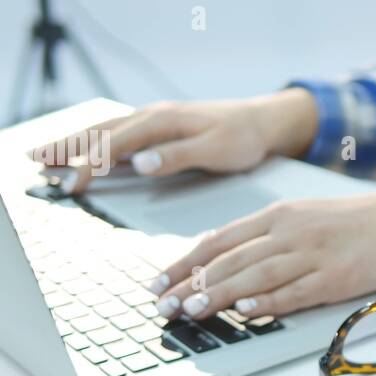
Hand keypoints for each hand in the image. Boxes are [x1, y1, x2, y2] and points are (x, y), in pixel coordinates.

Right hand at [27, 89, 317, 192]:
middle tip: (35, 159)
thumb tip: (140, 162)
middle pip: (101, 130)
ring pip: (106, 129)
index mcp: (163, 122)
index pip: (117, 143)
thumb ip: (177, 156)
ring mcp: (155, 119)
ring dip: (75, 140)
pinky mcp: (160, 127)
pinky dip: (96, 140)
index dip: (91, 163)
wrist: (262, 122)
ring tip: (46, 153)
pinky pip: (119, 132)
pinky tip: (85, 149)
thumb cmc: (243, 138)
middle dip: (67, 145)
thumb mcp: (215, 150)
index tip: (73, 182)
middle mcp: (153, 116)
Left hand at [151, 175, 375, 318]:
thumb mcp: (305, 218)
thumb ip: (267, 237)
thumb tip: (227, 264)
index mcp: (279, 214)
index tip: (159, 282)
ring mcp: (314, 255)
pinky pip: (296, 292)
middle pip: (231, 259)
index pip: (219, 240)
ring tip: (192, 311)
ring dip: (220, 294)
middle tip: (164, 306)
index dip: (184, 263)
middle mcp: (290, 232)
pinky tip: (247, 310)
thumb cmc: (356, 222)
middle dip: (191, 284)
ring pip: (256, 275)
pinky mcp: (337, 278)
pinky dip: (269, 301)